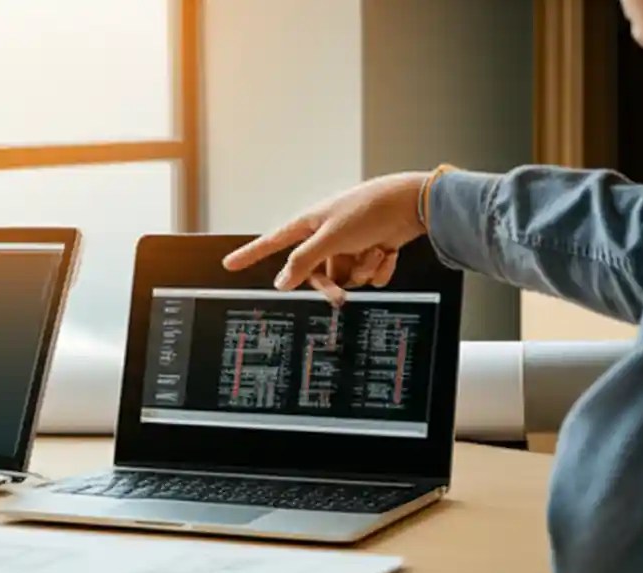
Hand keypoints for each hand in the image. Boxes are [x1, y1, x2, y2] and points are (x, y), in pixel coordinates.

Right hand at [222, 172, 430, 303]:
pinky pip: (367, 275)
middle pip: (314, 273)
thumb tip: (281, 282)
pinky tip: (387, 252)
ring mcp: (349, 244)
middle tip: (340, 297)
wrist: (412, 205)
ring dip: (361, 271)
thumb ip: (303, 262)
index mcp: (310, 224)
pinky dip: (378, 268)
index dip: (251, 254)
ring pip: (345, 276)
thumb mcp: (330, 238)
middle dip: (331, 284)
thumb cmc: (369, 211)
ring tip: (374, 252)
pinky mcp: (371, 250)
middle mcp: (326, 235)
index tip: (229, 264)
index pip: (272, 243)